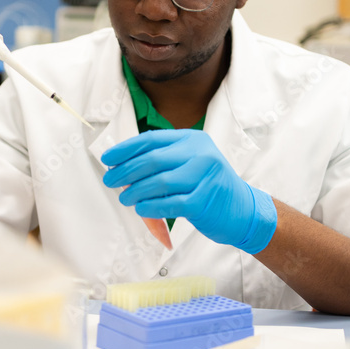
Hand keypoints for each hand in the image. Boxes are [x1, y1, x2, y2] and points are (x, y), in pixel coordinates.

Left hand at [101, 129, 276, 253]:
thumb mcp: (191, 163)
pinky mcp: (203, 202)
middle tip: (110, 181)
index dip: (126, 149)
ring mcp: (204, 177)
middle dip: (126, 171)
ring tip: (124, 198)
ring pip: (158, 182)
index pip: (152, 140)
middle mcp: (200, 154)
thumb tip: (121, 165)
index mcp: (193, 140)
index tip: (107, 159)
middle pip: (152, 160)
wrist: (242, 209)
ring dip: (135, 191)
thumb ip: (163, 161)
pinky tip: (140, 208)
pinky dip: (150, 207)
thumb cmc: (208, 186)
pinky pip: (168, 204)